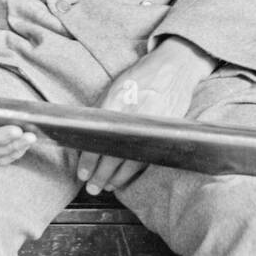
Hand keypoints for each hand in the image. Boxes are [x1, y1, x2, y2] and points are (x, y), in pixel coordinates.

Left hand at [76, 37, 215, 194]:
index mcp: (116, 105)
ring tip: (105, 186)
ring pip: (131, 163)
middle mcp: (133, 119)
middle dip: (100, 175)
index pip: (98, 141)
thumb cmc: (140, 78)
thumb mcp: (114, 89)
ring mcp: (150, 128)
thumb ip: (101, 112)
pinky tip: (123, 178)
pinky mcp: (162, 134)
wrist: (173, 68)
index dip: (88, 160)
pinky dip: (132, 172)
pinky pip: (145, 160)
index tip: (82, 172)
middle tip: (91, 187)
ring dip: (116, 178)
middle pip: (113, 156)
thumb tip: (83, 136)